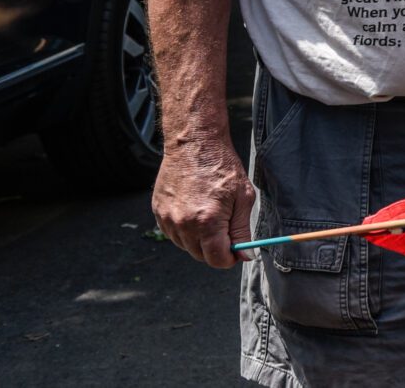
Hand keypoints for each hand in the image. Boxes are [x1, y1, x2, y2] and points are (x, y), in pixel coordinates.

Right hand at [151, 134, 255, 268]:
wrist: (194, 143)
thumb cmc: (223, 167)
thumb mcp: (243, 197)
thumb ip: (243, 230)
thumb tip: (245, 257)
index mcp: (207, 222)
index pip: (217, 260)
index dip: (230, 259)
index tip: (237, 251)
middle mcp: (183, 224)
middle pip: (200, 256)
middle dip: (216, 249)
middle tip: (226, 229)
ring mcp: (167, 219)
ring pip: (186, 246)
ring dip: (199, 239)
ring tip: (210, 214)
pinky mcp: (158, 212)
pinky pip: (173, 233)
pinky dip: (185, 229)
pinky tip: (195, 210)